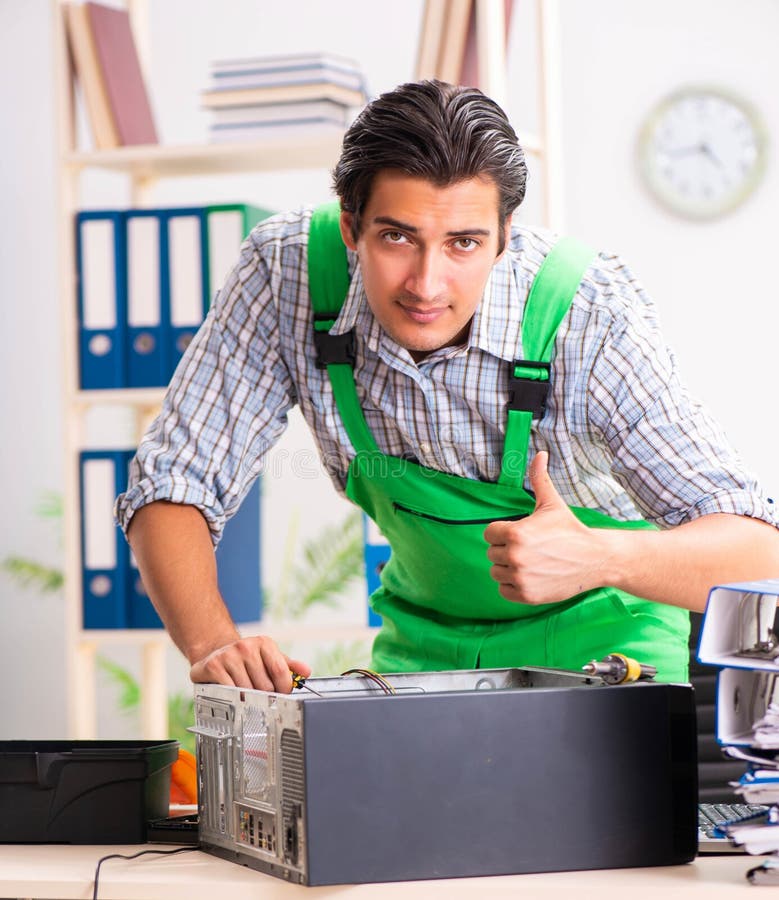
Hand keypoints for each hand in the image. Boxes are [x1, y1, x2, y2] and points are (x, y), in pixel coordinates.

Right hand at [189, 634, 311, 692]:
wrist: (215, 653)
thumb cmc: (247, 660)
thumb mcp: (269, 659)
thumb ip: (288, 666)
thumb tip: (306, 671)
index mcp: (264, 643)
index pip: (281, 671)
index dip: (284, 689)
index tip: (281, 694)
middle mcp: (246, 646)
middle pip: (265, 685)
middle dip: (265, 695)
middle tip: (260, 694)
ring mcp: (229, 655)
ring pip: (247, 691)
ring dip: (248, 698)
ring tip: (245, 692)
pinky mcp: (214, 666)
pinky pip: (229, 691)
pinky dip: (232, 697)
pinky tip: (231, 692)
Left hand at [484, 451, 607, 603]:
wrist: (596, 559)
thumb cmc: (570, 529)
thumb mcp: (552, 503)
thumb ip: (539, 478)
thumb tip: (540, 453)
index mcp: (515, 533)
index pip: (489, 533)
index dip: (503, 532)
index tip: (522, 533)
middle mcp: (515, 556)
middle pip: (492, 553)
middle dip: (507, 549)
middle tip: (531, 548)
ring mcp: (521, 578)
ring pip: (496, 572)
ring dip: (508, 568)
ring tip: (531, 561)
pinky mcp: (527, 595)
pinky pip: (504, 590)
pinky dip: (513, 585)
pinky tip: (531, 576)